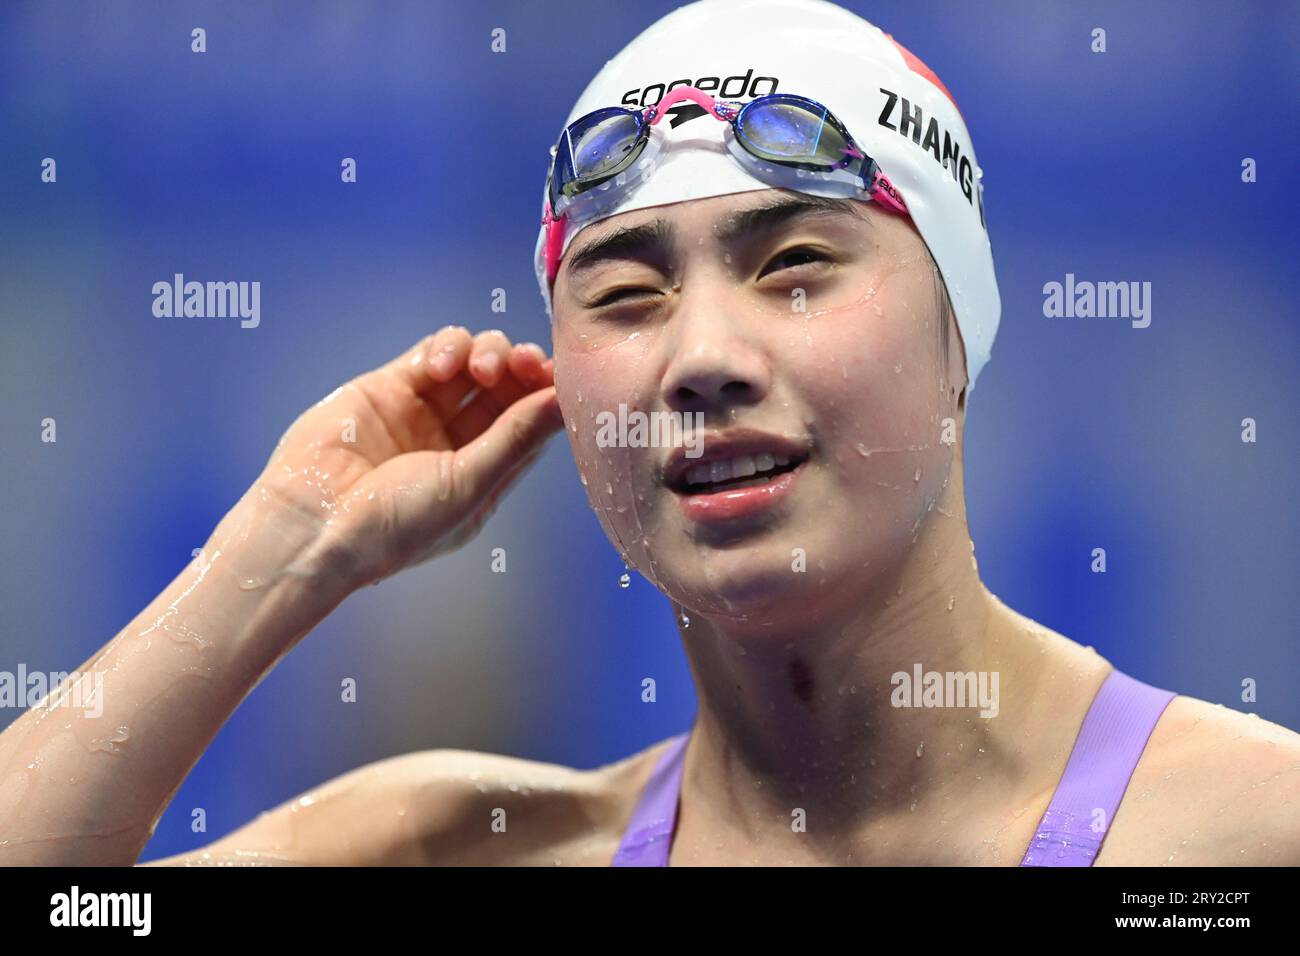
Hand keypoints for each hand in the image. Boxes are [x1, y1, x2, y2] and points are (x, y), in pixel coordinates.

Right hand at [253, 327, 563, 588]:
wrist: (314, 524)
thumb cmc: (395, 525)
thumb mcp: (469, 484)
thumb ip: (517, 438)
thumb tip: (566, 403)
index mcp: (483, 475)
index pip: (530, 424)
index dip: (546, 397)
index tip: (558, 379)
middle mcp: (457, 442)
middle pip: (508, 388)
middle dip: (522, 368)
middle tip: (524, 362)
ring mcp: (423, 412)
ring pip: (474, 361)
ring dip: (488, 352)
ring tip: (480, 368)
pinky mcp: (390, 387)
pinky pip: (433, 352)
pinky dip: (448, 347)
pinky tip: (443, 365)